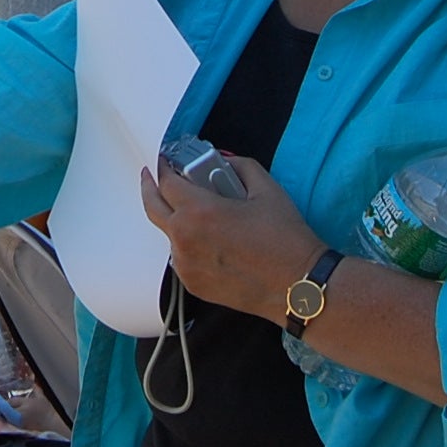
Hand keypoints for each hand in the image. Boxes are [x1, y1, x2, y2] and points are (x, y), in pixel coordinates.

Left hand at [139, 151, 323, 323]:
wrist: (297, 286)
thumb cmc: (285, 240)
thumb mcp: (266, 189)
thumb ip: (239, 166)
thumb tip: (223, 160)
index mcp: (198, 212)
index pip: (166, 182)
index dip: (164, 167)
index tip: (167, 161)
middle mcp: (184, 239)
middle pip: (152, 206)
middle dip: (150, 186)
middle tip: (152, 176)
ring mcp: (186, 265)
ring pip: (168, 234)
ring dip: (174, 218)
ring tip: (196, 212)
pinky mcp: (193, 284)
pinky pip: (180, 257)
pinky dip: (187, 243)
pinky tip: (209, 240)